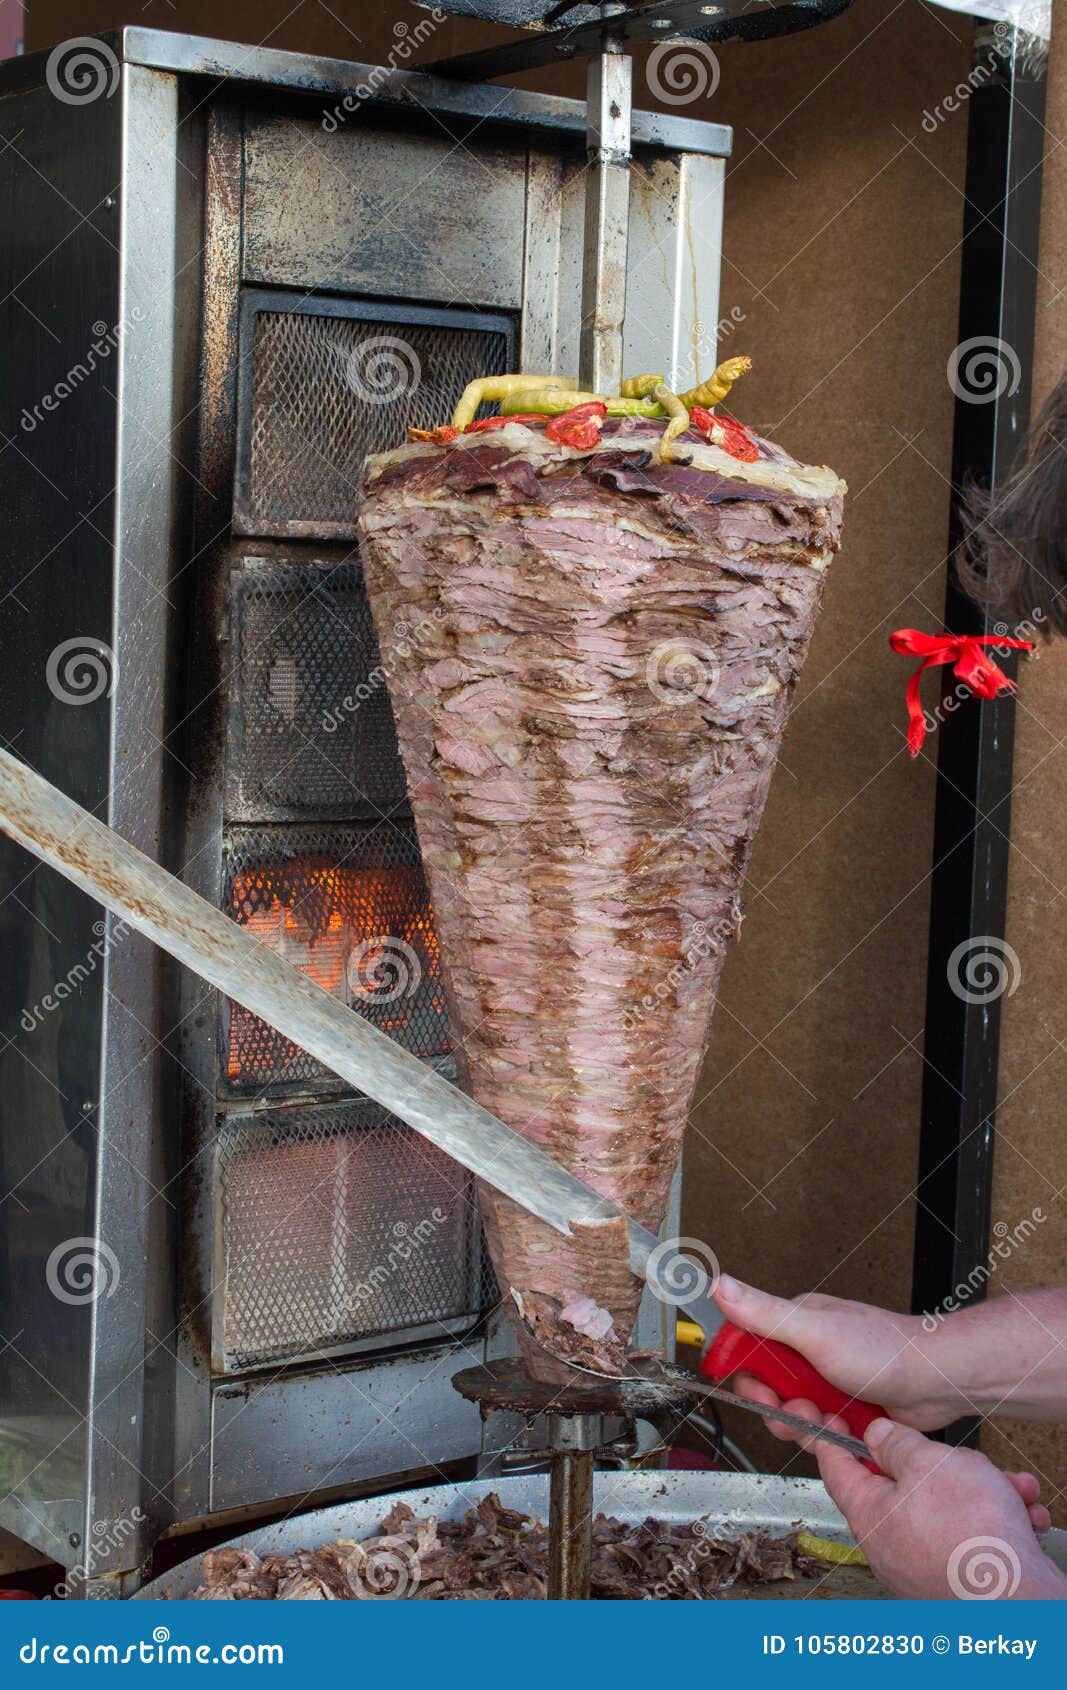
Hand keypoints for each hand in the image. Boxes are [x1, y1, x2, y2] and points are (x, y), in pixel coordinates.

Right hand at [712, 1276, 959, 1436]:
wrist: (938, 1382)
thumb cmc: (886, 1349)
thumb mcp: (815, 1330)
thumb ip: (765, 1313)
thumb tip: (722, 1286)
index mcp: (797, 1324)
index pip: (749, 1348)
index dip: (745, 1374)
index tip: (755, 1390)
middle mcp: (811, 1352)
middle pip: (769, 1389)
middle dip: (780, 1408)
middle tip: (798, 1409)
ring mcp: (829, 1381)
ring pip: (795, 1415)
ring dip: (808, 1426)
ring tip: (829, 1419)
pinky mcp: (847, 1408)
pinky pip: (822, 1431)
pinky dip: (831, 1437)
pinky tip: (847, 1430)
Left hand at [815, 1418, 1064, 1600]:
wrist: (1019, 1597)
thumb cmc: (971, 1532)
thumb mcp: (927, 1461)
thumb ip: (897, 1443)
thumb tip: (878, 1436)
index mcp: (870, 1515)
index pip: (838, 1472)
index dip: (833, 1442)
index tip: (832, 1426)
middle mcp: (889, 1549)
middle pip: (903, 1488)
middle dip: (939, 1467)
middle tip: (961, 1458)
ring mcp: (920, 1570)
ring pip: (944, 1511)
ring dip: (977, 1493)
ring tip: (1006, 1489)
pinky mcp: (953, 1583)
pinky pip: (966, 1538)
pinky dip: (991, 1522)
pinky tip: (1019, 1517)